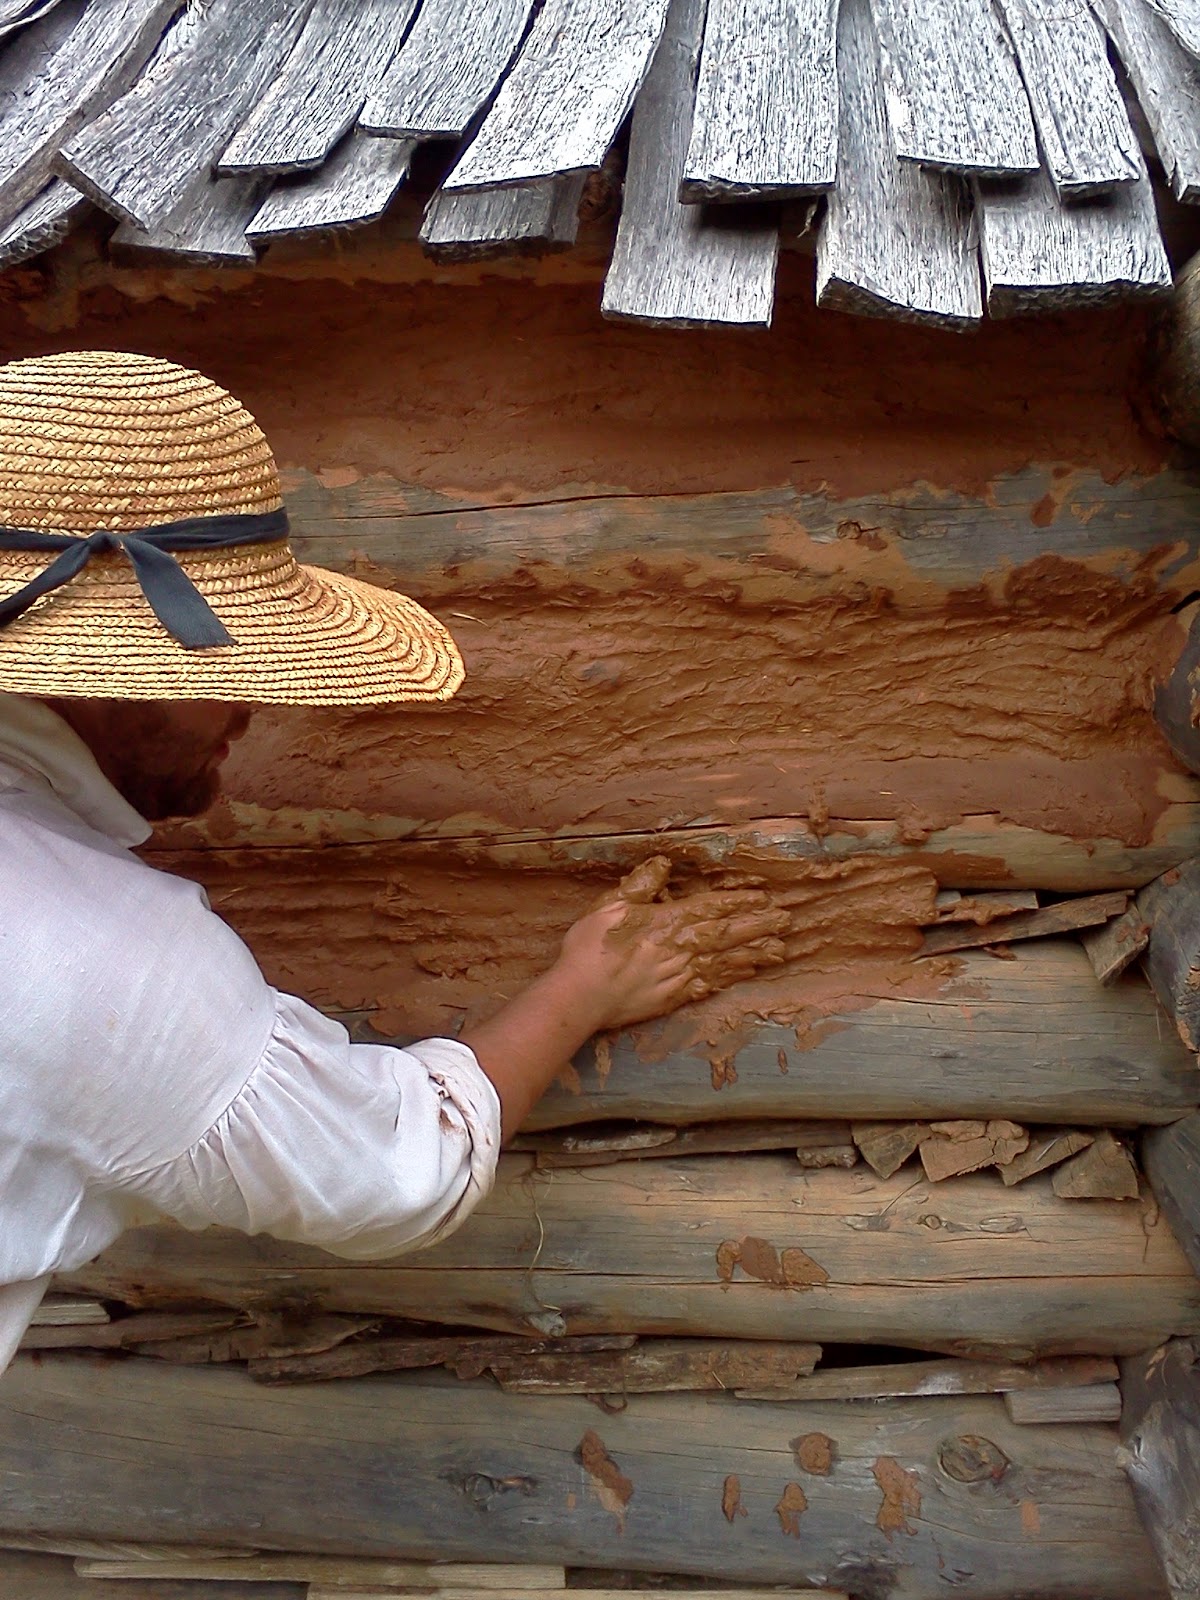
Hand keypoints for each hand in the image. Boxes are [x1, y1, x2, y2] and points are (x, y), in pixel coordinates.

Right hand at [461, 857, 790, 1139]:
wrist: (580, 996)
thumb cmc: (591, 948)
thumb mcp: (611, 905)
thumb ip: (640, 884)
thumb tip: (664, 864)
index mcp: (668, 921)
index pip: (712, 907)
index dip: (740, 902)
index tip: (765, 898)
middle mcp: (682, 947)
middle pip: (729, 934)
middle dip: (759, 926)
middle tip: (787, 921)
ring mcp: (681, 974)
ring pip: (728, 961)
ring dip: (756, 954)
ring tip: (781, 949)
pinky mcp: (675, 997)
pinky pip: (712, 985)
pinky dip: (732, 977)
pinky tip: (747, 974)